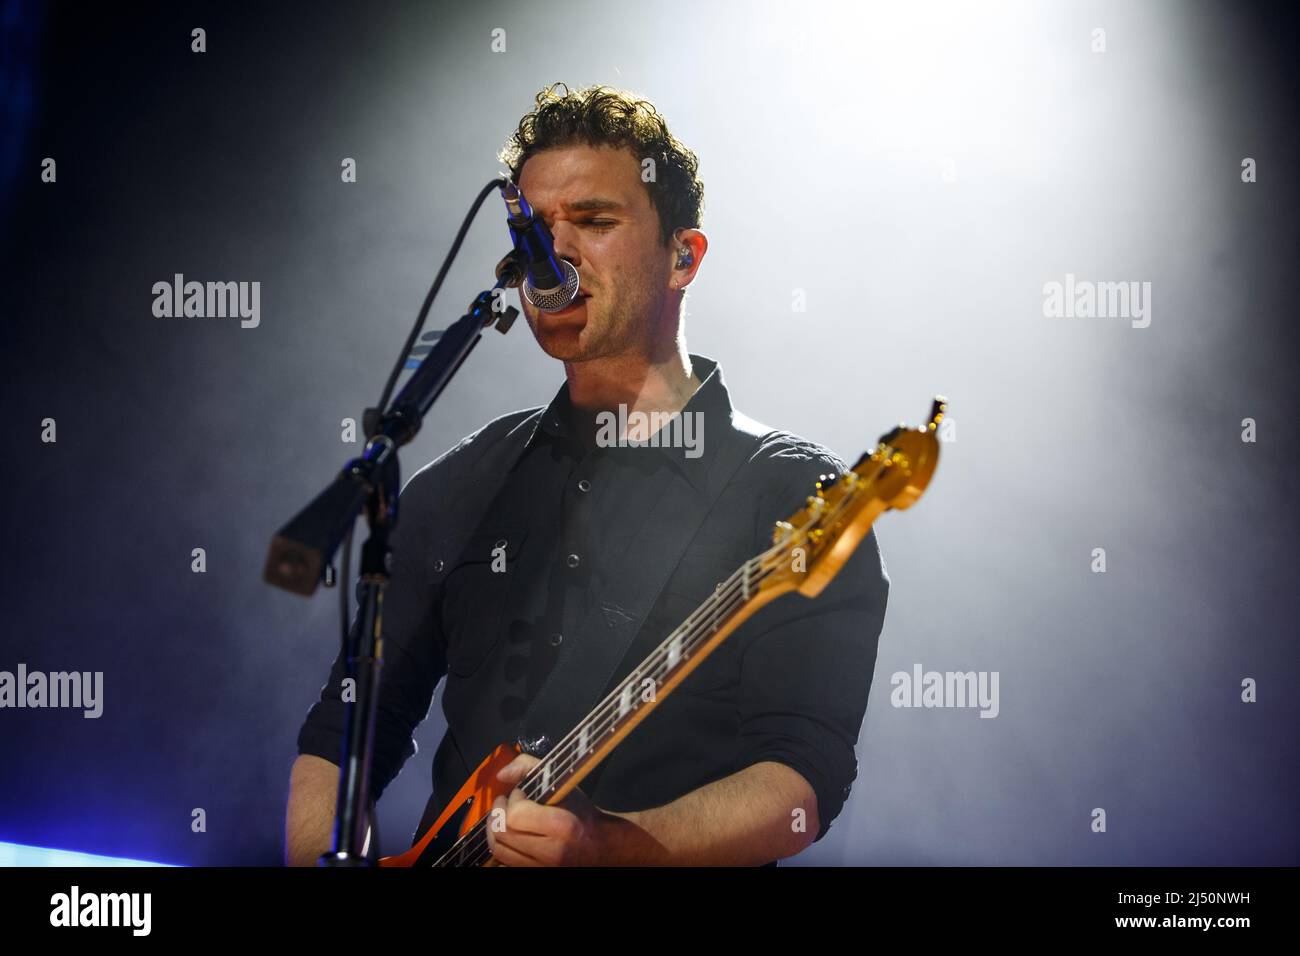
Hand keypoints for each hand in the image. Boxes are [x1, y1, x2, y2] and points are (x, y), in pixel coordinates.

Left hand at [485, 752, 612, 865]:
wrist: (598, 846)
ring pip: (499, 849)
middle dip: (498, 812)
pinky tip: (508, 836)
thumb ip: (529, 767)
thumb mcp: (562, 783)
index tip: (521, 793)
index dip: (513, 799)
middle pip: (503, 832)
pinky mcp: (534, 873)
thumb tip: (502, 774)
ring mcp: (542, 867)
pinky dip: (501, 847)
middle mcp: (551, 851)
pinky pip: (503, 862)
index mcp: (562, 826)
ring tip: (505, 817)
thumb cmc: (581, 814)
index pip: (515, 815)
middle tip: (506, 802)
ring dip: (495, 829)